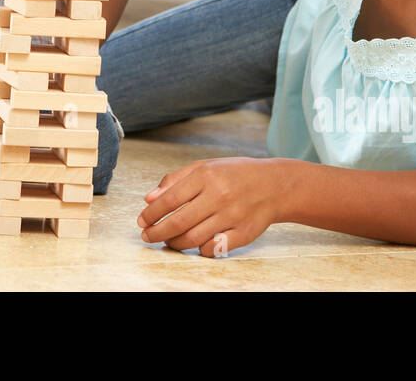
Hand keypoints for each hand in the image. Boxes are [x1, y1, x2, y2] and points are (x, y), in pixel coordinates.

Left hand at [138, 157, 283, 256]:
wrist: (274, 185)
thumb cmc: (235, 174)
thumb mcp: (205, 166)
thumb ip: (175, 180)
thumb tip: (149, 199)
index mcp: (207, 176)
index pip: (169, 199)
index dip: (151, 214)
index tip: (141, 221)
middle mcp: (219, 196)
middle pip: (178, 222)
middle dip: (157, 233)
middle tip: (147, 236)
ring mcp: (232, 216)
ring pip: (192, 238)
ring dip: (174, 243)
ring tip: (168, 241)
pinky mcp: (243, 234)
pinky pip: (212, 249)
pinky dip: (199, 249)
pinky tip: (195, 243)